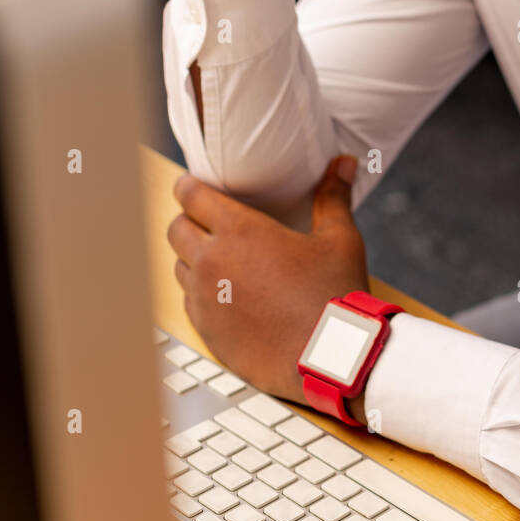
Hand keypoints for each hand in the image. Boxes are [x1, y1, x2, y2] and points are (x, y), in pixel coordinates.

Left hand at [167, 155, 368, 404]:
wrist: (331, 357)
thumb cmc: (336, 295)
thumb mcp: (339, 239)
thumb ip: (332, 197)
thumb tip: (343, 163)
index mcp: (240, 231)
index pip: (191, 196)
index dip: (188, 187)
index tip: (190, 185)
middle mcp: (212, 262)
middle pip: (176, 229)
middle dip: (187, 221)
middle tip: (204, 221)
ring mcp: (205, 300)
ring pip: (179, 268)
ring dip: (192, 259)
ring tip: (218, 259)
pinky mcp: (208, 332)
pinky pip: (189, 304)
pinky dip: (200, 295)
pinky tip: (224, 296)